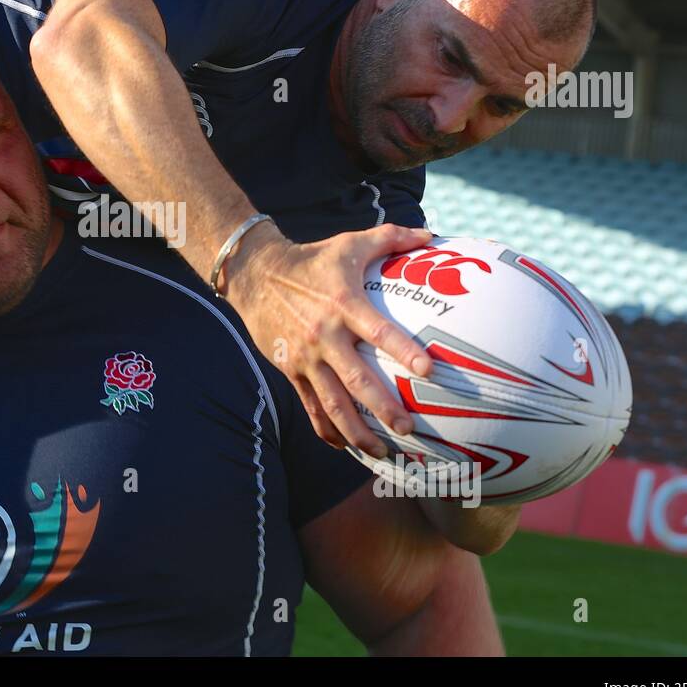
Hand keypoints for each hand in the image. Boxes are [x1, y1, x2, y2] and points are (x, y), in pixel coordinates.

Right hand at [221, 221, 434, 455]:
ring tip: (381, 451)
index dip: (403, 349)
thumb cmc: (311, 259)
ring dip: (357, 431)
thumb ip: (391, 239)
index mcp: (343, 304)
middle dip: (383, 408)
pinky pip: (310, 406)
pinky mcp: (289, 369)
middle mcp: (323, 336)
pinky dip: (326, 430)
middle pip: (357, 380)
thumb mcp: (349, 243)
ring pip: (332, 404)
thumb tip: (432, 235)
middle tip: (408, 428)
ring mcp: (304, 357)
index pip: (378, 331)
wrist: (254, 274)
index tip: (428, 369)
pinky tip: (343, 446)